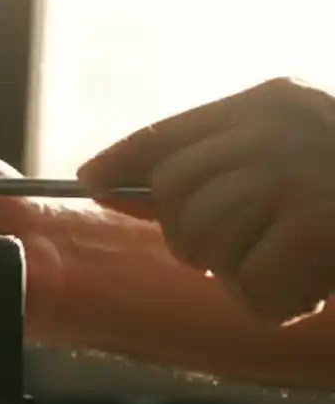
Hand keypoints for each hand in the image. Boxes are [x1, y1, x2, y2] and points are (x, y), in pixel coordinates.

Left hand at [78, 77, 334, 325]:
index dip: (120, 164)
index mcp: (270, 102)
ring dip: (240, 270)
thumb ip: (211, 167)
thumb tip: (104, 183)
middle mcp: (277, 129)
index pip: (165, 135)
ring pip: (204, 240)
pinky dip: (277, 300)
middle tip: (253, 247)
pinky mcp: (317, 227)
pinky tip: (312, 285)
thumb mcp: (291, 157)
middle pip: (173, 192)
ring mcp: (295, 175)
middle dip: (196, 235)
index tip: (91, 180)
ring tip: (295, 263)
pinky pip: (250, 284)